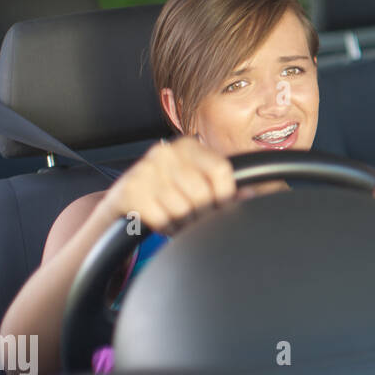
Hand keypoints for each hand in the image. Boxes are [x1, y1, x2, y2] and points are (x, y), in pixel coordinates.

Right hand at [98, 135, 235, 232]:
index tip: (220, 206)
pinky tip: (161, 220)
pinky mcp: (131, 191)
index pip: (221, 170)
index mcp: (188, 145)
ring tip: (175, 217)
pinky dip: (167, 228)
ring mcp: (146, 170)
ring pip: (184, 210)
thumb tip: (252, 194)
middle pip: (203, 193)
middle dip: (202, 213)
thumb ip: (223, 185)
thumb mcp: (194, 181)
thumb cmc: (166, 193)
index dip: (225, 194)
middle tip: (193, 215)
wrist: (121, 203)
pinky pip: (163, 220)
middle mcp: (166, 152)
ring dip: (183, 223)